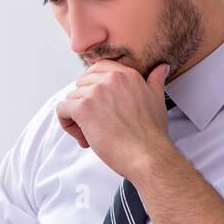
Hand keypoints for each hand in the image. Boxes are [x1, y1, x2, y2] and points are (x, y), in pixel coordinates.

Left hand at [56, 61, 170, 179]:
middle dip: (84, 102)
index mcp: (126, 74)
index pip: (97, 69)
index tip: (98, 104)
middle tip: (96, 123)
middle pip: (81, 84)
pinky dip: (66, 123)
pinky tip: (82, 136)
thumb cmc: (151, 133)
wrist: (147, 155)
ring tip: (91, 134)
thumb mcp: (156, 99)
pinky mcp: (83, 108)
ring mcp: (95, 93)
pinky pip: (62, 109)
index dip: (93, 87)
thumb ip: (155, 81)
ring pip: (71, 98)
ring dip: (76, 117)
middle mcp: (110, 79)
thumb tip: (161, 68)